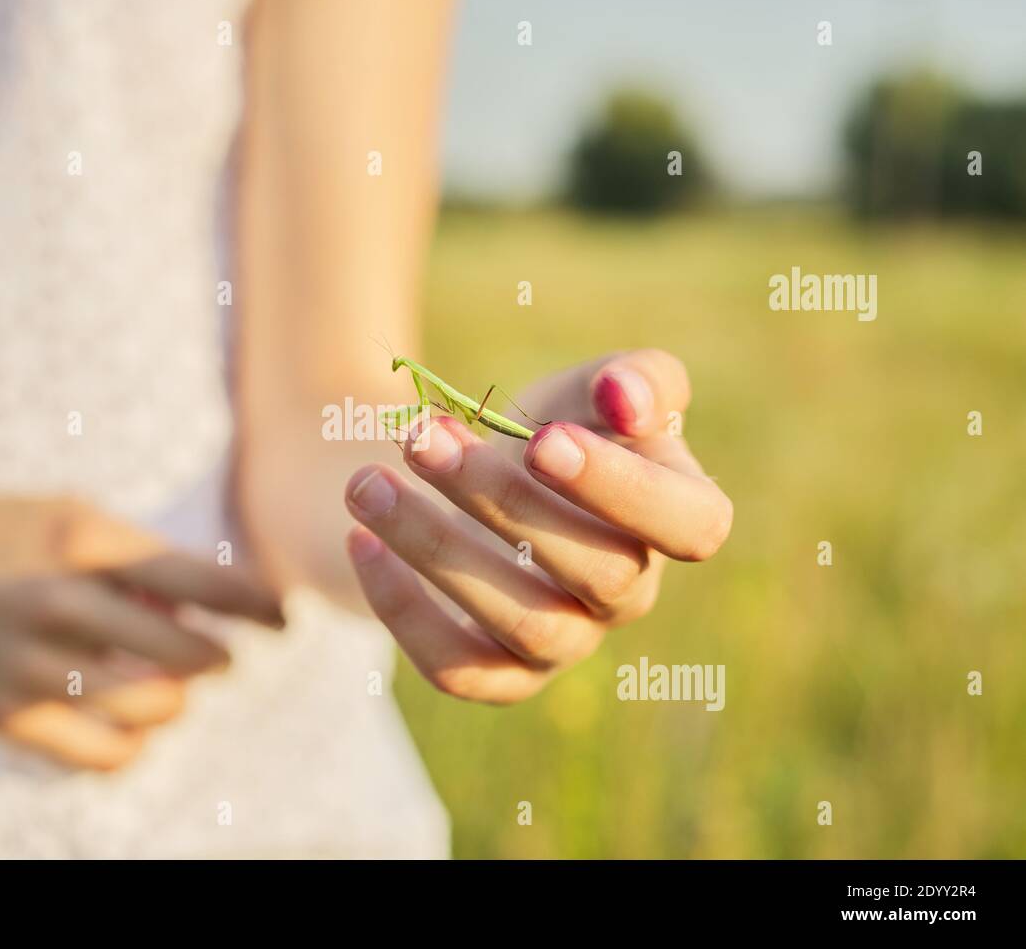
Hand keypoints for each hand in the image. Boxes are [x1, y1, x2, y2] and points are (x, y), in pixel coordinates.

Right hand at [0, 497, 281, 768]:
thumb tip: (201, 601)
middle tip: (222, 649)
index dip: (258, 603)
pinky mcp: (5, 715)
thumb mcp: (58, 511)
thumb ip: (131, 552)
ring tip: (174, 679)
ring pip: (155, 705)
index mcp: (82, 540)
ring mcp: (31, 666)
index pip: (205, 580)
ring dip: (181, 695)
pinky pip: (102, 754)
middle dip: (221, 653)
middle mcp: (61, 603)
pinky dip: (136, 741)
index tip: (283, 616)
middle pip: (190, 651)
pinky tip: (135, 719)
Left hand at [342, 349, 732, 702]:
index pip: (691, 526)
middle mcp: (630, 593)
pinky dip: (403, 611)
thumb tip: (623, 398)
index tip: (543, 439)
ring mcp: (567, 643)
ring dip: (437, 549)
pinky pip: (460, 670)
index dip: (624, 490)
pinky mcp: (500, 673)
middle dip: (503, 501)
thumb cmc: (555, 425)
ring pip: (524, 623)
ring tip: (367, 483)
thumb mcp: (593, 387)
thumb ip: (633, 378)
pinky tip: (360, 540)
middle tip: (421, 437)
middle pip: (599, 572)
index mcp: (676, 519)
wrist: (478, 473)